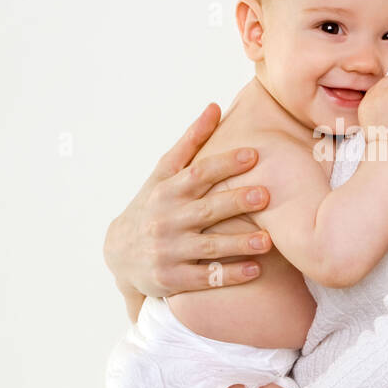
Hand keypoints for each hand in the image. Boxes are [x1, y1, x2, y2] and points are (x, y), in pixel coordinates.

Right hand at [103, 103, 273, 297]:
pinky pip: (205, 279)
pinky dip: (230, 275)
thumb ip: (191, 143)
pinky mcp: (172, 280)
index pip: (197, 174)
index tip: (252, 155)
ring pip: (208, 248)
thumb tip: (215, 107)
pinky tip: (256, 270)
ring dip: (238, 244)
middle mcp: (166, 221)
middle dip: (235, 202)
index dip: (224, 164)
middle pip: (205, 210)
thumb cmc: (152, 205)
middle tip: (266, 195)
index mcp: (167, 191)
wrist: (119, 253)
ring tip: (268, 240)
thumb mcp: (164, 173)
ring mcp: (168, 252)